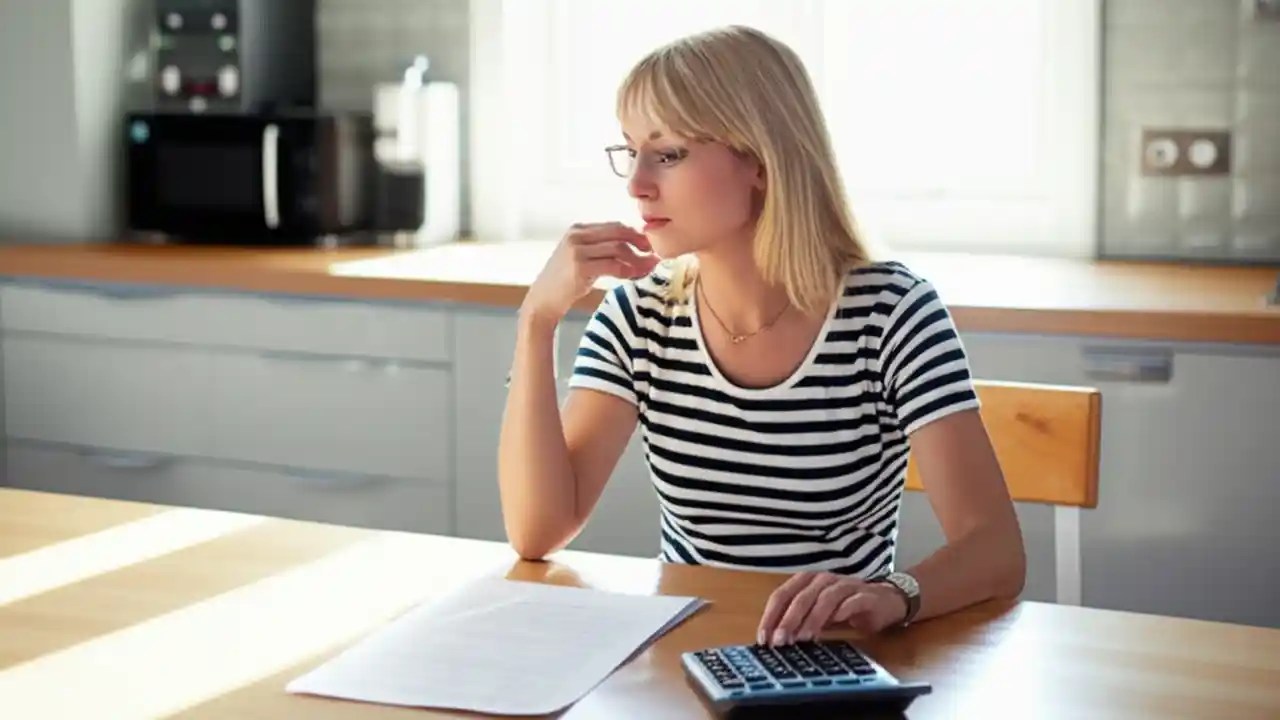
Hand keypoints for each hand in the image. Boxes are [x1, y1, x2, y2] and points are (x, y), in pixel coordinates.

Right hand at [520, 222, 657, 325]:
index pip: (614, 225)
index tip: (649, 245)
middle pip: (619, 232)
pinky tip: (635, 276)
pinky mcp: (580, 268)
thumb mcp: (581, 258)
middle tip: (654, 254)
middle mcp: (577, 236)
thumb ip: (601, 249)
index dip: (635, 233)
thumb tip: (633, 248)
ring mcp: (577, 251)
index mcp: (578, 230)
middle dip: (640, 241)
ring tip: (649, 267)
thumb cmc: (564, 282)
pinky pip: (613, 265)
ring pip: (618, 248)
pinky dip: (628, 270)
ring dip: (638, 259)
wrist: (542, 301)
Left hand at [756, 572, 908, 645]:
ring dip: (812, 619)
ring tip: (804, 638)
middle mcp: (824, 580)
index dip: (771, 616)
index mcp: (807, 581)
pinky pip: (852, 601)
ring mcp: (845, 586)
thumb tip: (775, 640)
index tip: (764, 638)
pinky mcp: (866, 596)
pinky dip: (842, 611)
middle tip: (780, 641)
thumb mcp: (817, 615)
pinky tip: (835, 624)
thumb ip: (798, 622)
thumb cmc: (844, 608)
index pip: (782, 595)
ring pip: (824, 598)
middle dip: (788, 620)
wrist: (885, 602)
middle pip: (801, 597)